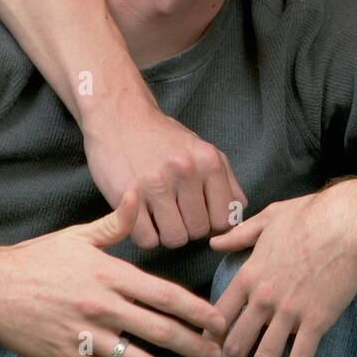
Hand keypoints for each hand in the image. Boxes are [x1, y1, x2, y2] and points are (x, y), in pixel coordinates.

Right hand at [0, 191, 224, 356]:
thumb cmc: (36, 260)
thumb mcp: (79, 236)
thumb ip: (116, 222)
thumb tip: (139, 194)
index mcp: (111, 275)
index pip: (166, 295)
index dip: (198, 311)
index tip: (219, 322)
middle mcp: (103, 306)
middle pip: (159, 330)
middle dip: (194, 345)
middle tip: (217, 355)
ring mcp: (85, 335)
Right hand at [82, 96, 246, 248]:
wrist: (120, 117)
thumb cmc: (164, 139)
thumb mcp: (203, 151)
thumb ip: (226, 182)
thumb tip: (236, 218)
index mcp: (209, 161)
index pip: (225, 219)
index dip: (213, 225)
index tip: (200, 216)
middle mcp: (186, 171)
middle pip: (199, 231)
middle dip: (189, 229)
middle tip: (176, 213)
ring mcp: (156, 183)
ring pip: (175, 239)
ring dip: (167, 234)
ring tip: (159, 216)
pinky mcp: (128, 195)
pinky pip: (147, 240)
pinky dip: (146, 236)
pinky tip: (143, 218)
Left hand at [209, 181, 356, 356]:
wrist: (346, 219)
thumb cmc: (310, 214)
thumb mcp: (268, 218)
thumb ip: (239, 235)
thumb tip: (215, 241)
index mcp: (249, 275)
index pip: (217, 315)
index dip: (209, 339)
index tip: (209, 352)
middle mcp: (263, 298)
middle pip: (235, 344)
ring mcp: (289, 311)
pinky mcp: (316, 320)